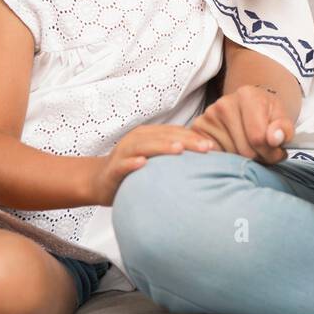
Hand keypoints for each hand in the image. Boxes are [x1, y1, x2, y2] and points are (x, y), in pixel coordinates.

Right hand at [88, 125, 219, 205]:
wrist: (99, 180)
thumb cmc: (134, 170)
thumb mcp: (155, 160)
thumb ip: (173, 156)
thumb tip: (205, 160)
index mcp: (150, 135)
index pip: (175, 133)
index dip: (194, 137)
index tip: (214, 146)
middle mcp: (137, 139)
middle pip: (164, 136)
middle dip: (186, 141)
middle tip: (206, 147)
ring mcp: (124, 152)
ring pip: (144, 146)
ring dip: (162, 147)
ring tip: (179, 150)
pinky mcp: (114, 168)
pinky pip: (123, 164)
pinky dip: (132, 163)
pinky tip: (142, 164)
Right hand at [189, 85, 292, 164]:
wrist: (249, 106)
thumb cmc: (266, 115)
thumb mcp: (282, 119)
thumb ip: (284, 129)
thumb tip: (274, 139)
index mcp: (247, 95)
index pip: (258, 137)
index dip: (271, 152)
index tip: (277, 152)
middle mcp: (224, 103)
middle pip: (244, 150)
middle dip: (258, 158)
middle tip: (263, 153)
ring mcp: (208, 116)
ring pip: (230, 155)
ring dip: (242, 160)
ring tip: (249, 149)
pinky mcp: (198, 128)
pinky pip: (209, 152)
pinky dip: (221, 156)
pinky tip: (228, 150)